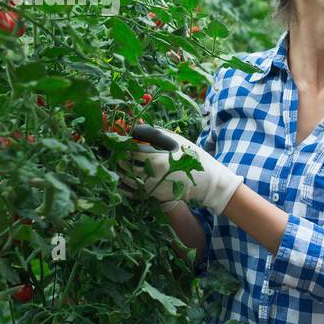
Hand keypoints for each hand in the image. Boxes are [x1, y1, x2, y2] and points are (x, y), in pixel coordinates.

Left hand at [119, 124, 242, 214]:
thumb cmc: (195, 160)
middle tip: (116, 151)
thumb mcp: (179, 142)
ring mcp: (152, 188)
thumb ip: (159, 134)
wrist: (207, 184)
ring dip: (121, 170)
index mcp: (157, 160)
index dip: (125, 145)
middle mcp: (151, 176)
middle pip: (127, 166)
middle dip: (120, 157)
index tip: (122, 140)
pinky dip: (126, 185)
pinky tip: (124, 178)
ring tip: (119, 163)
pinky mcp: (154, 196)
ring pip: (127, 179)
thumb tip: (141, 127)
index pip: (132, 152)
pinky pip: (134, 191)